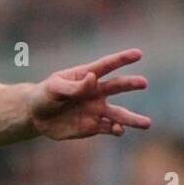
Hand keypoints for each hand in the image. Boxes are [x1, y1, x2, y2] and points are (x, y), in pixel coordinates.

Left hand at [29, 49, 149, 140]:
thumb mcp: (54, 87)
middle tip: (143, 83)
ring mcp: (96, 110)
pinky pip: (108, 128)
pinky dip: (116, 130)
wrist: (36, 116)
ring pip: (119, 114)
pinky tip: (119, 130)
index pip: (106, 66)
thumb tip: (93, 79)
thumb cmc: (44, 95)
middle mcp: (95, 92)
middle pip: (117, 86)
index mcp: (86, 76)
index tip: (138, 54)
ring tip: (147, 124)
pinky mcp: (93, 126)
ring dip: (132, 119)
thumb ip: (73, 86)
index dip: (122, 59)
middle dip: (130, 84)